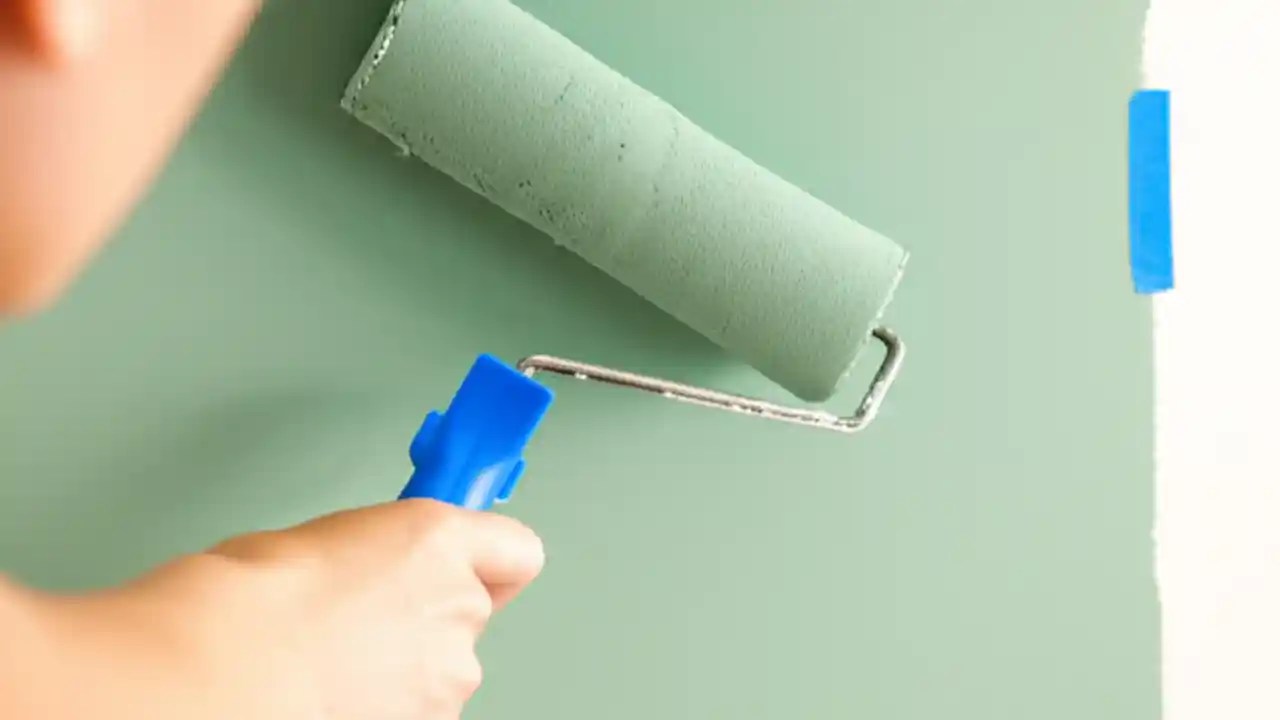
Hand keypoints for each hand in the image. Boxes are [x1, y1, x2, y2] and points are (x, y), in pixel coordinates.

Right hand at [34, 500, 544, 719]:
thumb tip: (367, 571)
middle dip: (426, 614)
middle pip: (469, 611)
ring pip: (440, 669)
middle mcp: (457, 609)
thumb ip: (372, 554)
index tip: (469, 556)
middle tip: (360, 619)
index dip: (486, 555)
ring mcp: (445, 680)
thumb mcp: (314, 541)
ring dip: (403, 668)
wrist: (216, 676)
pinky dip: (387, 706)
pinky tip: (332, 696)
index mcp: (435, 542)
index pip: (514, 549)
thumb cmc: (238, 604)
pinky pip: (417, 710)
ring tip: (329, 665)